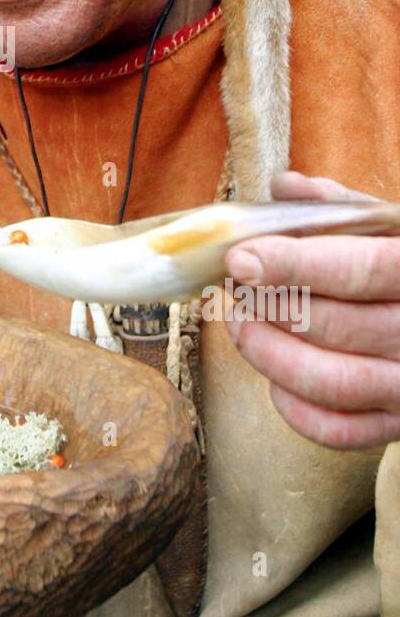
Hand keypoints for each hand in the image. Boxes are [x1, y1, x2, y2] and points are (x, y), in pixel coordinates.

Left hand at [223, 171, 399, 448]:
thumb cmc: (399, 268)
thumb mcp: (388, 228)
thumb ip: (339, 207)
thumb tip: (285, 188)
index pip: (362, 269)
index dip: (295, 265)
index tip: (240, 260)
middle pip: (337, 326)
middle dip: (269, 306)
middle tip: (234, 288)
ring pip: (330, 381)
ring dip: (268, 353)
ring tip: (240, 323)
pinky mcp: (397, 423)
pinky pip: (337, 428)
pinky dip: (293, 405)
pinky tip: (273, 375)